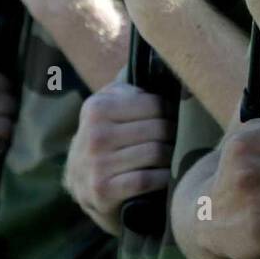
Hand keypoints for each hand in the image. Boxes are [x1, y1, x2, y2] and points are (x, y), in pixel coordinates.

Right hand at [64, 80, 175, 235]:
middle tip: (178, 141)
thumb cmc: (106, 137)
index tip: (175, 119)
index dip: (170, 113)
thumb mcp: (109, 107)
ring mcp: (96, 164)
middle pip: (158, 129)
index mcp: (97, 107)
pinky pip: (147, 179)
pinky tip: (167, 176)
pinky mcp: (103, 191)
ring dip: (170, 158)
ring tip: (173, 157)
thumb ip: (131, 89)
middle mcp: (94, 134)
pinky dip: (163, 178)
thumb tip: (164, 67)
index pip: (155, 104)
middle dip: (173, 136)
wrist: (81, 182)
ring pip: (155, 153)